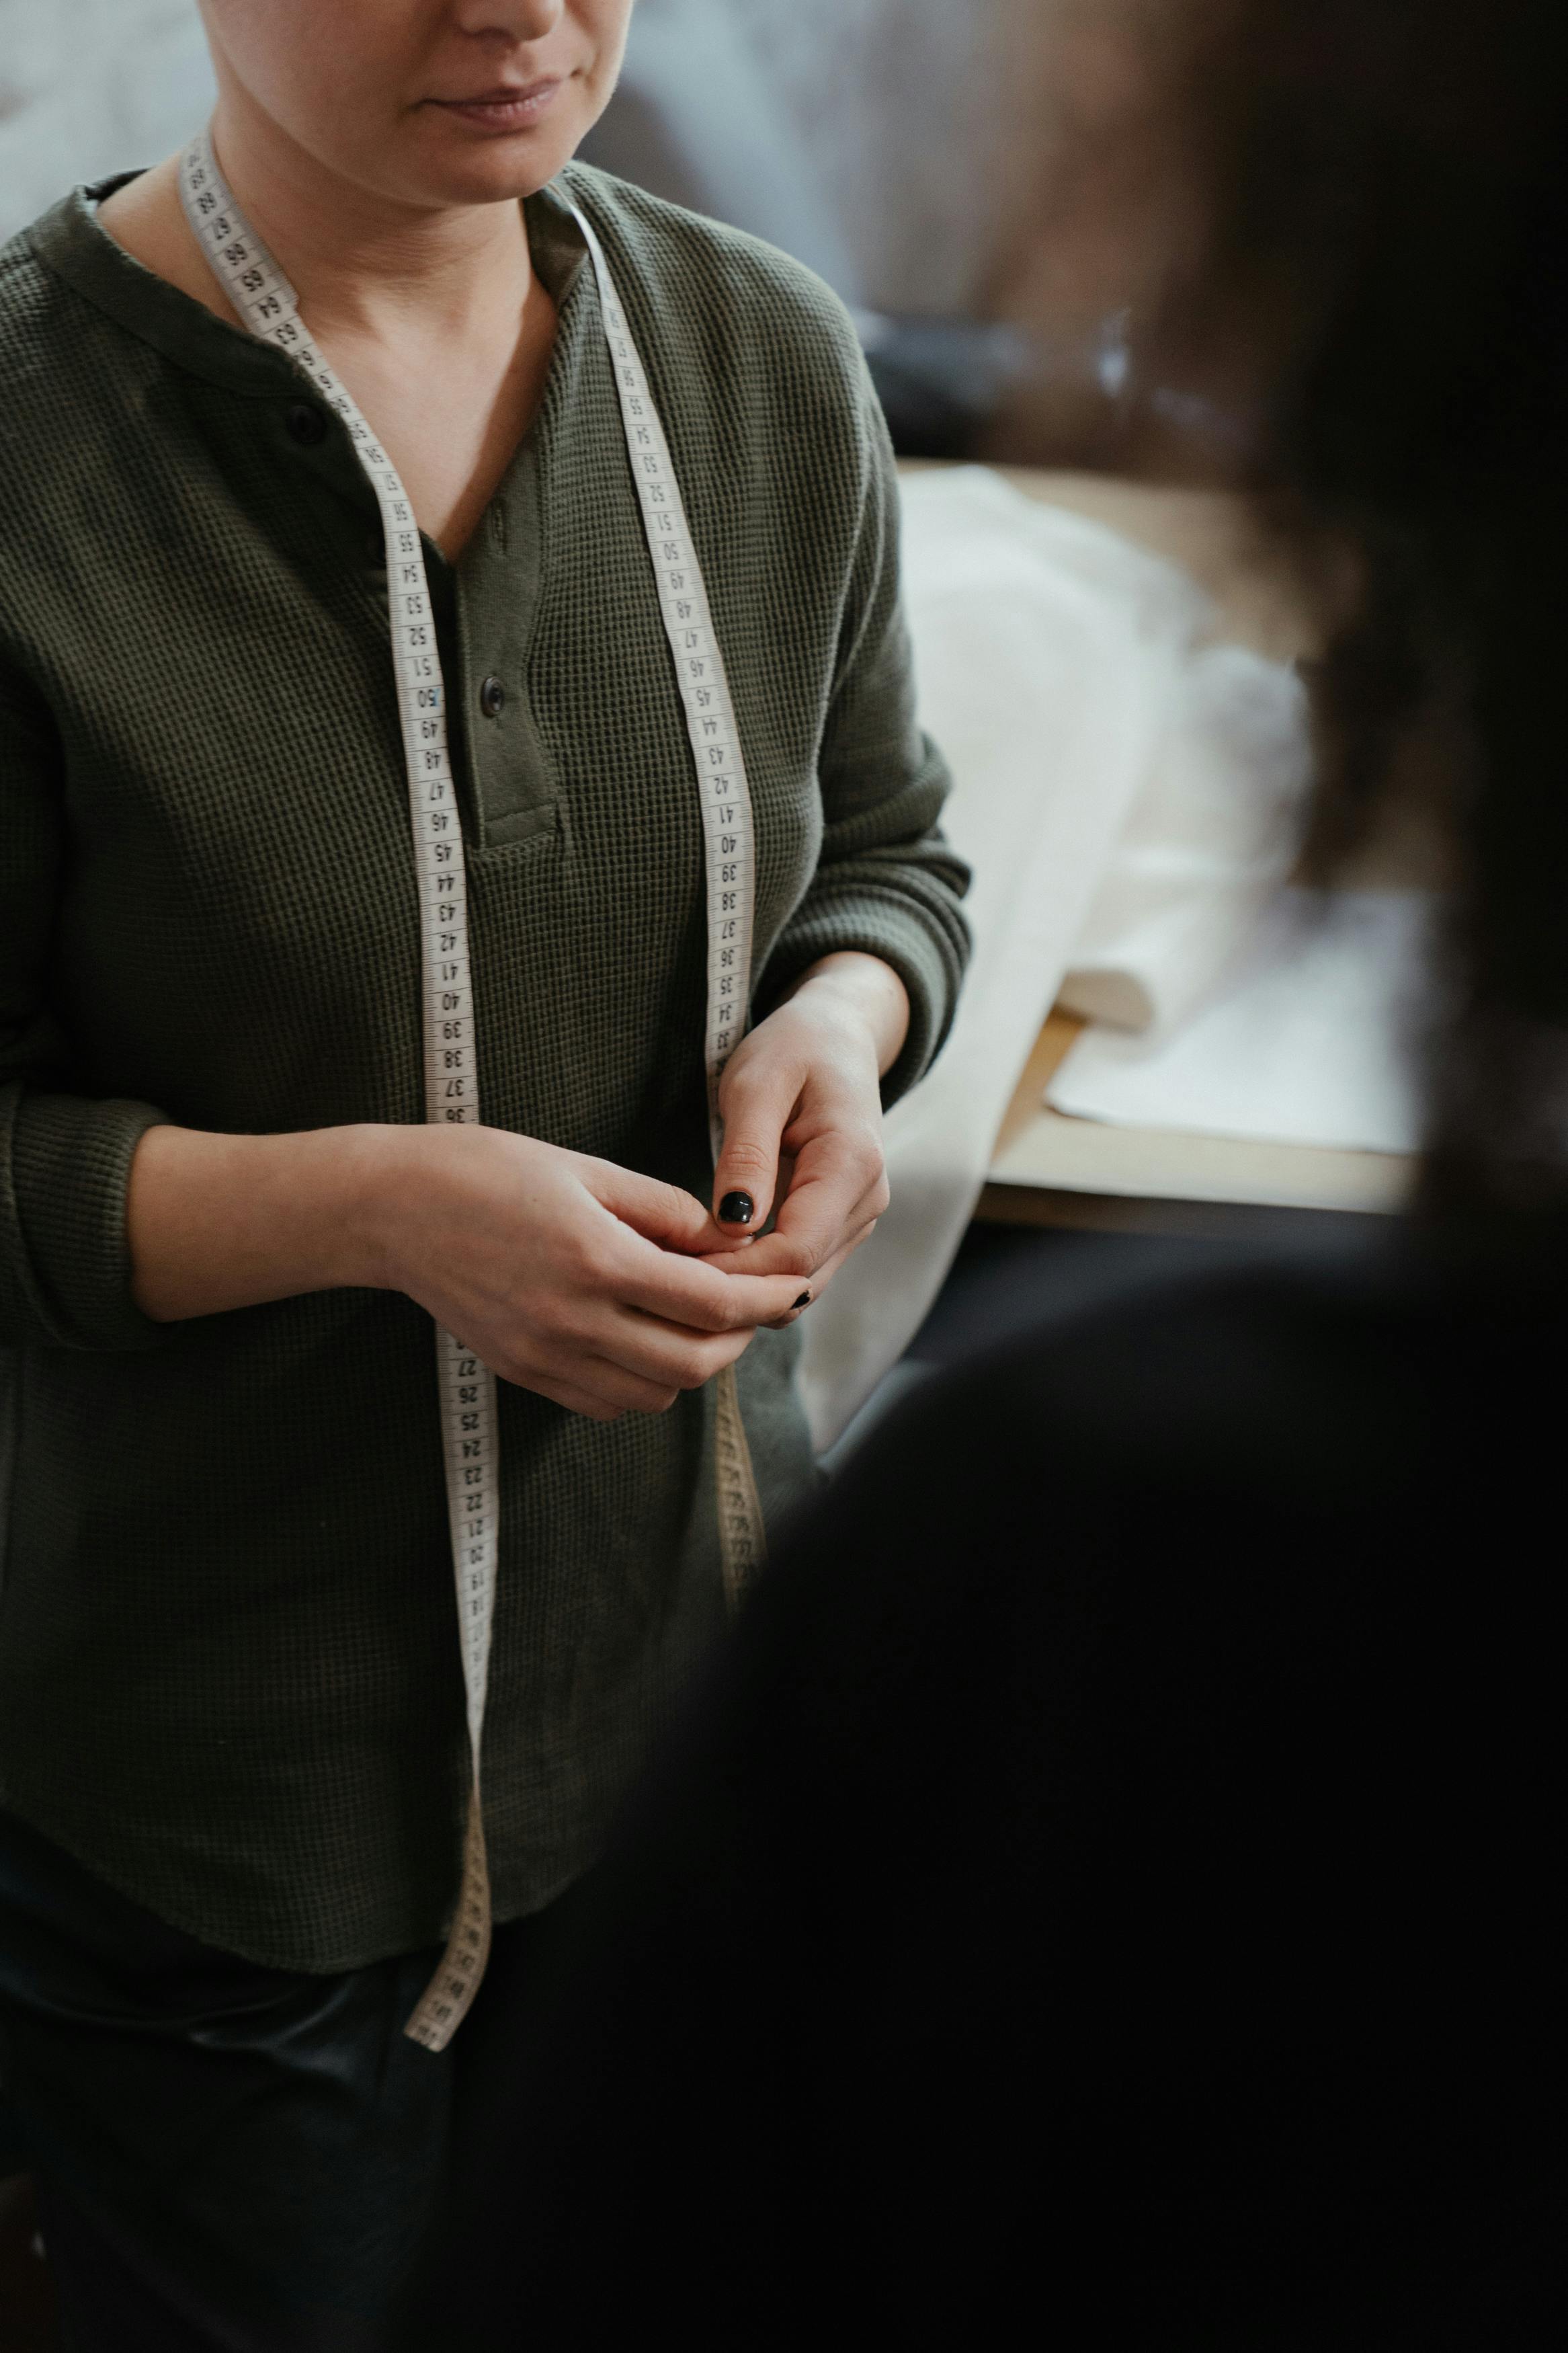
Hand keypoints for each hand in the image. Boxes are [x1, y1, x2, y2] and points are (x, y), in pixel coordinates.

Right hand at [370, 1126, 812, 1420]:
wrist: (392, 1211)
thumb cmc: (485, 1171)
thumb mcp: (586, 1170)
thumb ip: (665, 1210)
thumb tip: (728, 1240)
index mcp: (596, 1259)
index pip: (712, 1304)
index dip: (766, 1299)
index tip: (793, 1285)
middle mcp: (573, 1321)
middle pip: (694, 1363)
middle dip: (737, 1338)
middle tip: (748, 1302)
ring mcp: (546, 1356)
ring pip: (656, 1394)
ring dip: (692, 1363)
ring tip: (695, 1318)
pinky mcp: (525, 1373)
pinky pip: (609, 1403)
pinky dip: (645, 1381)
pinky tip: (644, 1338)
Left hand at [702, 953, 908, 1304]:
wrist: (836, 1038)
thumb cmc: (792, 1049)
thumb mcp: (756, 1085)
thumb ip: (747, 1156)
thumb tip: (734, 1228)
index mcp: (853, 1164)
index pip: (796, 1250)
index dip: (736, 1271)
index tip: (674, 1264)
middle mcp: (867, 1201)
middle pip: (801, 1279)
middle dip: (736, 1289)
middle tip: (663, 1276)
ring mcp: (858, 1219)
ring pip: (801, 1286)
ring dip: (745, 1288)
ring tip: (681, 1268)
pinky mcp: (842, 1226)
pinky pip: (799, 1269)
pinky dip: (756, 1274)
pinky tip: (711, 1258)